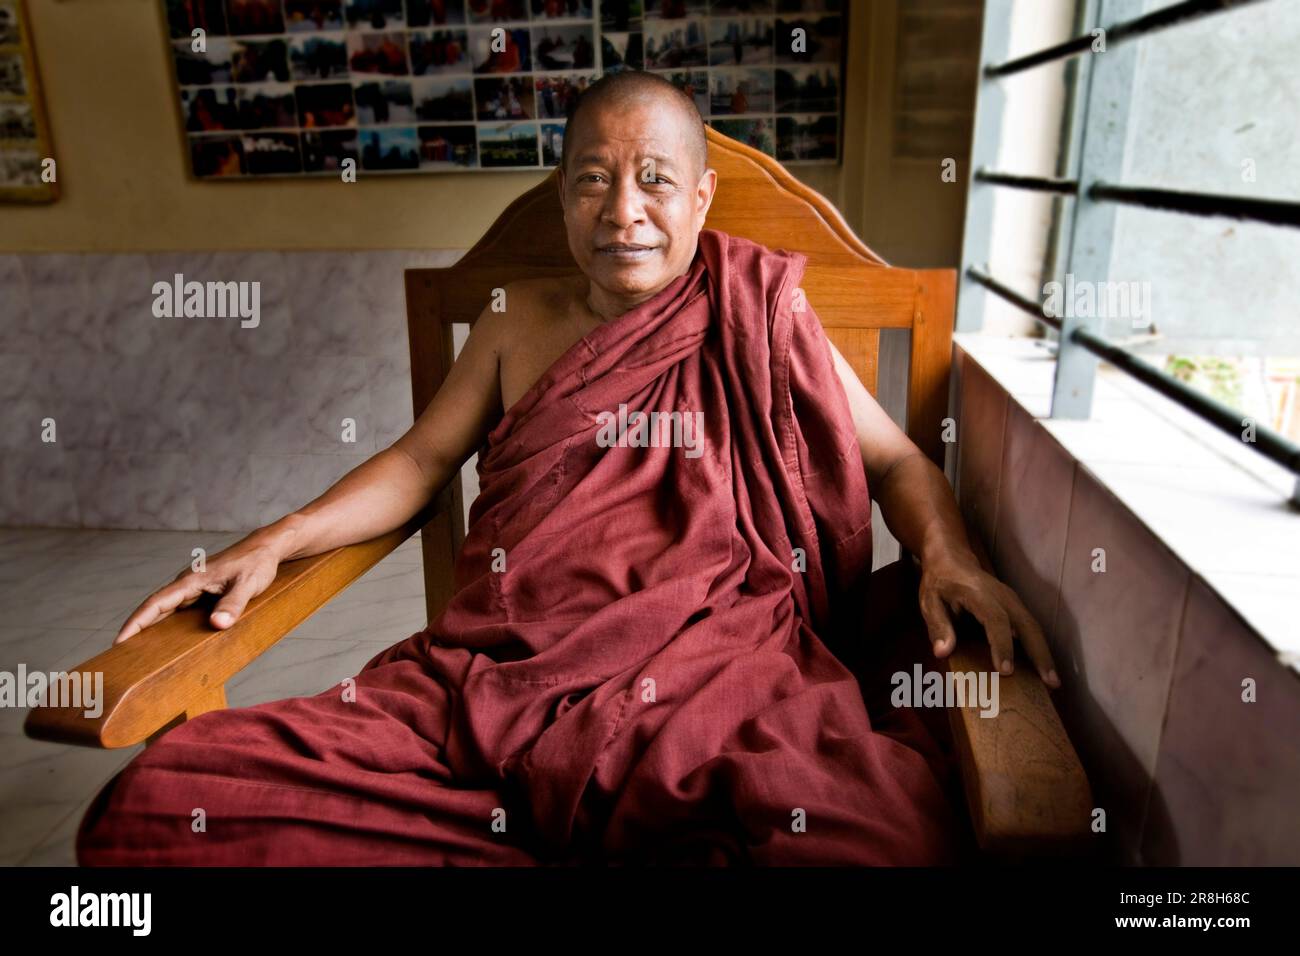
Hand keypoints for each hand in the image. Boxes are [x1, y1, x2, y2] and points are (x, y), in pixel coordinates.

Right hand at [112, 535, 284, 644]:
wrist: (267, 548)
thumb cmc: (257, 563)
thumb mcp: (247, 585)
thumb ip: (232, 604)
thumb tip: (217, 624)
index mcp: (191, 580)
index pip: (156, 603)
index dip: (136, 622)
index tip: (119, 640)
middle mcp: (188, 583)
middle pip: (155, 607)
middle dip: (137, 629)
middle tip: (120, 654)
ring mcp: (194, 587)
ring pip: (166, 609)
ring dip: (151, 627)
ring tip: (138, 652)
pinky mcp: (203, 591)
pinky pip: (180, 609)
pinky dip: (170, 623)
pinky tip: (168, 639)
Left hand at [916, 550, 1060, 687]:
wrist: (953, 559)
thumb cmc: (939, 583)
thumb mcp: (929, 602)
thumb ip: (937, 626)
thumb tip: (943, 652)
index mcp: (978, 594)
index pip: (995, 620)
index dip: (1002, 645)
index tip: (1006, 671)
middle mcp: (1002, 596)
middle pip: (1026, 624)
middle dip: (1039, 654)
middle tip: (1049, 683)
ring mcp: (1013, 600)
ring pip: (1034, 627)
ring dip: (1045, 654)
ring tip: (1053, 682)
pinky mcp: (1016, 606)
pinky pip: (1031, 627)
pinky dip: (1040, 647)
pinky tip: (1044, 668)